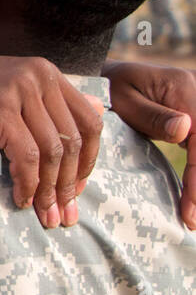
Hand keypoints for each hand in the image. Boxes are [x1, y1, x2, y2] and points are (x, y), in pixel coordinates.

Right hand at [0, 56, 104, 228]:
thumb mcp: (7, 91)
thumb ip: (44, 104)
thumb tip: (93, 119)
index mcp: (46, 72)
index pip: (88, 121)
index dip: (89, 160)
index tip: (76, 189)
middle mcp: (38, 77)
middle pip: (73, 140)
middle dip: (71, 183)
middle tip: (64, 214)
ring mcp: (19, 91)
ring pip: (53, 152)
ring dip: (50, 190)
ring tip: (44, 214)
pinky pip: (28, 157)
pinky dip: (28, 183)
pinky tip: (20, 199)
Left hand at [102, 59, 195, 228]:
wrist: (108, 75)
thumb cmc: (109, 87)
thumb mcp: (123, 99)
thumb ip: (153, 115)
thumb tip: (186, 128)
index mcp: (184, 89)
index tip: (190, 207)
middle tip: (192, 219)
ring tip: (192, 214)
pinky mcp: (194, 119)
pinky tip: (191, 197)